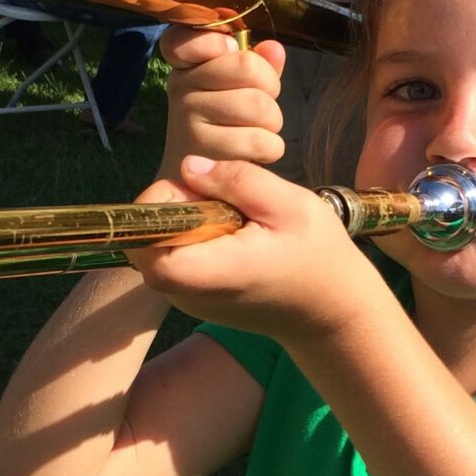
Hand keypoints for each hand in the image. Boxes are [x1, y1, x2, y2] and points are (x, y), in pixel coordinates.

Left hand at [130, 154, 374, 343]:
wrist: (329, 310)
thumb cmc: (317, 257)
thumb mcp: (291, 205)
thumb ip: (238, 180)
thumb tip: (188, 166)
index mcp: (213, 272)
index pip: (147, 244)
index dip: (157, 210)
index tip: (195, 192)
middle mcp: (190, 294)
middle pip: (146, 242)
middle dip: (172, 208)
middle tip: (221, 199)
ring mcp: (188, 300)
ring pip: (158, 247)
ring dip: (185, 222)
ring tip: (233, 219)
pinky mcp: (193, 298)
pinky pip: (174, 257)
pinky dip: (193, 238)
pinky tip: (231, 236)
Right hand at [157, 29, 286, 175]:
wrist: (193, 181)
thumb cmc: (222, 124)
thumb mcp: (237, 87)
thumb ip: (257, 64)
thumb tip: (275, 49)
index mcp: (186, 64)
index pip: (186, 36)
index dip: (216, 41)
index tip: (229, 52)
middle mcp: (180, 87)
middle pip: (246, 65)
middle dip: (269, 87)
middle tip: (263, 104)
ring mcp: (187, 121)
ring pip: (257, 104)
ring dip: (272, 122)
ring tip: (261, 130)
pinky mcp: (202, 157)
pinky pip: (258, 141)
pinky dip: (271, 148)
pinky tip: (258, 152)